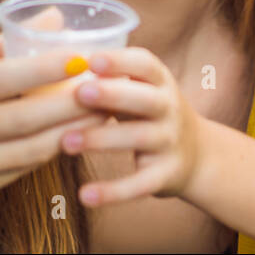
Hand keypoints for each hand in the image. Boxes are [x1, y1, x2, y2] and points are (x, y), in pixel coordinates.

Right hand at [0, 33, 106, 203]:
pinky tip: (81, 130)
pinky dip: (56, 146)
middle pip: (20, 118)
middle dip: (69, 103)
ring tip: (106, 108)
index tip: (82, 57)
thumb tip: (55, 17)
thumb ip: (2, 44)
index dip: (42, 69)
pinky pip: (26, 165)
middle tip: (107, 84)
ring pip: (30, 148)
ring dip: (72, 128)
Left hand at [59, 47, 199, 207]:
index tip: (91, 59)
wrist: (198, 155)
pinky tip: (84, 195)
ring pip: (137, 138)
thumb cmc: (151, 113)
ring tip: (66, 142)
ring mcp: (169, 141)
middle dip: (112, 94)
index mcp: (161, 81)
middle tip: (79, 92)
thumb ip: (110, 78)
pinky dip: (112, 192)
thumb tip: (57, 63)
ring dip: (101, 139)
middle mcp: (169, 108)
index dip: (120, 60)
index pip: (145, 64)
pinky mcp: (165, 175)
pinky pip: (138, 185)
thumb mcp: (141, 90)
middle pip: (144, 99)